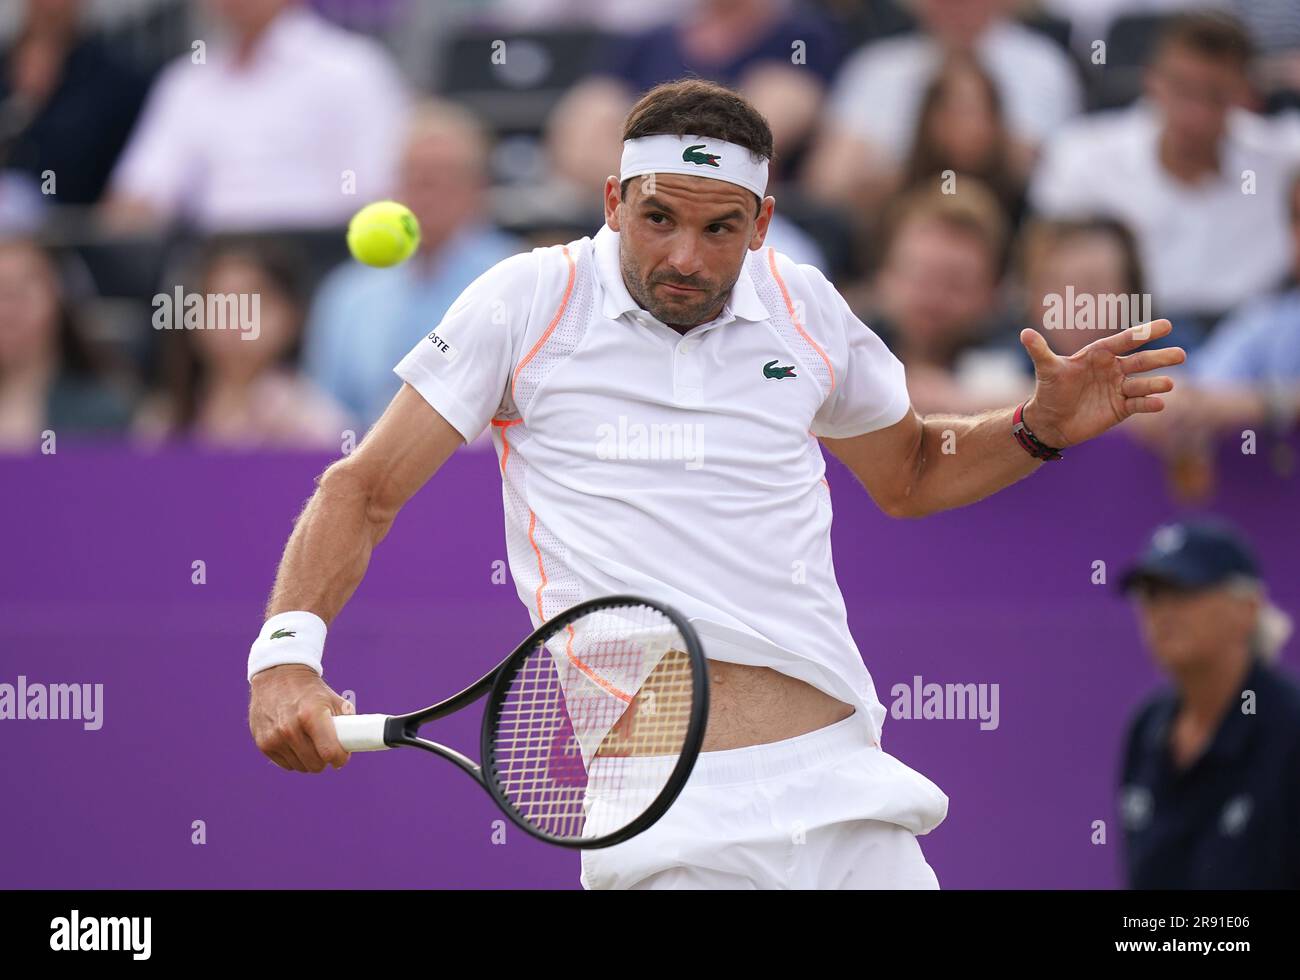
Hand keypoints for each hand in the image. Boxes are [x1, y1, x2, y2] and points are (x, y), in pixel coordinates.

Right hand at [249, 664, 353, 771]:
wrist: (278, 675)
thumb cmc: (310, 690)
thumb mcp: (333, 700)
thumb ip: (346, 722)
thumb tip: (355, 743)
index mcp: (312, 715)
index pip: (329, 752)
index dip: (340, 759)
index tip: (342, 757)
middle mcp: (290, 728)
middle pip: (316, 764)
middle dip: (325, 759)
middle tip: (327, 748)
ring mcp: (274, 738)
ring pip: (301, 767)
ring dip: (309, 760)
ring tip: (310, 743)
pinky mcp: (263, 744)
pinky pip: (285, 764)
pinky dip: (294, 758)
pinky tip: (296, 744)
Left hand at [1019, 319, 1185, 447]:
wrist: (1050, 421)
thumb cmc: (1049, 391)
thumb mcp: (1046, 369)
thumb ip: (1040, 351)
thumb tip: (1024, 332)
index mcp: (1099, 355)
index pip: (1125, 341)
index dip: (1144, 333)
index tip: (1166, 325)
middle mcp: (1113, 370)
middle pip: (1140, 361)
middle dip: (1160, 357)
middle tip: (1181, 354)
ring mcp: (1119, 389)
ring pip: (1143, 384)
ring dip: (1156, 383)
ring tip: (1169, 383)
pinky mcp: (1121, 409)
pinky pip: (1138, 404)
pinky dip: (1149, 404)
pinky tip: (1160, 403)